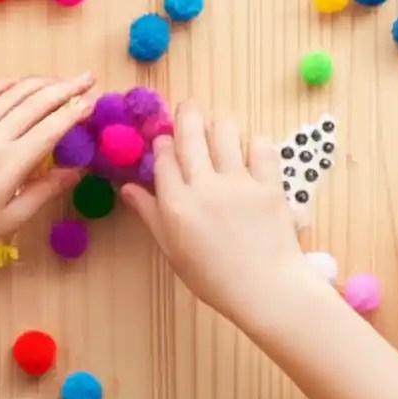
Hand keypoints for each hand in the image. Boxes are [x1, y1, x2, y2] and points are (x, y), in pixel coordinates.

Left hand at [0, 75, 95, 261]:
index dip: (74, 113)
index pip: (50, 129)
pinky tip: (22, 82)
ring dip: (40, 82)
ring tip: (62, 80)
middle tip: (89, 78)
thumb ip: (46, 190)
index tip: (94, 102)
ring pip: (12, 94)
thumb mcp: (13, 217)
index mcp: (9, 164)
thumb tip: (77, 170)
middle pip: (35, 104)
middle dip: (65, 89)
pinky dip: (7, 84)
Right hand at [120, 102, 309, 323]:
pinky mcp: (269, 184)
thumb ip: (150, 215)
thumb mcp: (173, 250)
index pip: (163, 155)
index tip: (166, 143)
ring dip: (218, 125)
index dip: (163, 143)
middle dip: (186, 113)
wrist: (266, 290)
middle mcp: (204, 188)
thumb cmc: (215, 277)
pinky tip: (250, 152)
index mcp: (176, 205)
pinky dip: (254, 143)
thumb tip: (128, 188)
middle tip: (188, 108)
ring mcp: (238, 183)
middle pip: (189, 132)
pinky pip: (261, 146)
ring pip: (224, 130)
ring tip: (219, 130)